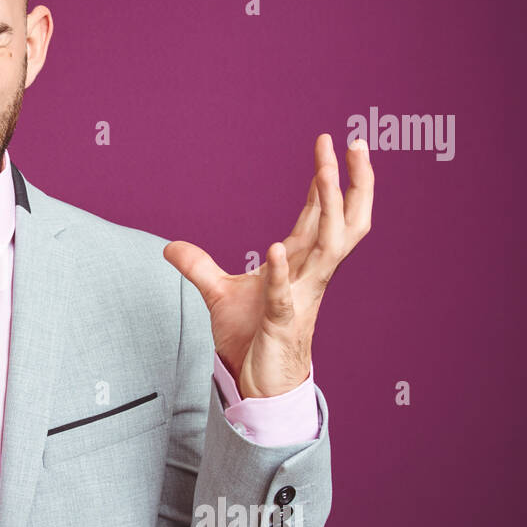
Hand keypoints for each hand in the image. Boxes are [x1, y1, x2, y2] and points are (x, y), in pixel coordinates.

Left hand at [162, 133, 372, 397]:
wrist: (260, 384)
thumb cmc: (252, 337)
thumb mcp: (219, 294)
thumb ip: (198, 267)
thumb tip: (170, 246)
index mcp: (300, 263)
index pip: (321, 213)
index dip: (327, 178)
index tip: (329, 142)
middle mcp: (310, 275)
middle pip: (345, 221)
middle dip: (353, 183)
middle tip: (356, 143)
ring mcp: (301, 296)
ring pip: (329, 247)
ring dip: (329, 209)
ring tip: (326, 173)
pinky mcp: (282, 322)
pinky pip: (284, 293)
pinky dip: (279, 271)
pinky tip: (273, 248)